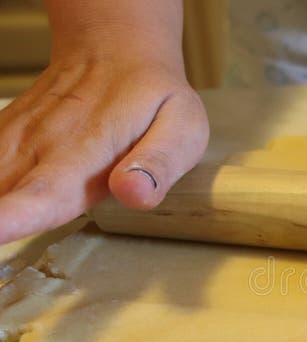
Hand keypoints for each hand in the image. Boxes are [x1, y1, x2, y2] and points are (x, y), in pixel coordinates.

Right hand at [0, 0, 207, 243]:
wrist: (114, 50)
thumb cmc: (153, 96)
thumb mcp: (181, 128)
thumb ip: (158, 165)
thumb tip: (134, 195)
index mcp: (84, 154)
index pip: (42, 195)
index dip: (12, 219)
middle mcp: (39, 148)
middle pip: (1, 197)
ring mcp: (16, 142)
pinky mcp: (5, 139)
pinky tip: (8, 194)